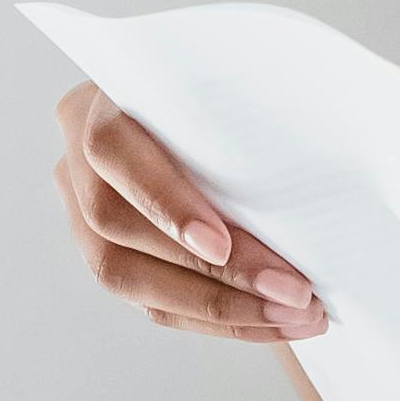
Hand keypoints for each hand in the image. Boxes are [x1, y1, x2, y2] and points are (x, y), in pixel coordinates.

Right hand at [53, 83, 326, 344]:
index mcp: (97, 105)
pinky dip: (218, 319)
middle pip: (121, 228)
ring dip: (222, 309)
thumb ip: (244, 106)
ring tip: (295, 316)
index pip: (110, 150)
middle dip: (215, 272)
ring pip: (129, 279)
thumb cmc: (228, 86)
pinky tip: (273, 322)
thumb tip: (321, 155)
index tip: (219, 244)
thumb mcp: (228, 78)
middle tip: (293, 291)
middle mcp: (78, 165)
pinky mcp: (114, 261)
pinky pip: (155, 303)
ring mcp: (84, 219)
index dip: (162, 202)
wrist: (204, 109)